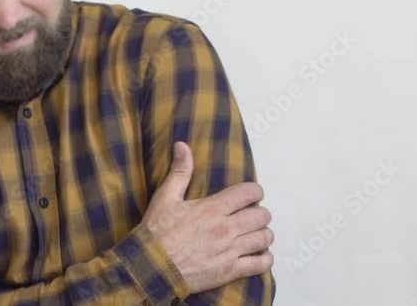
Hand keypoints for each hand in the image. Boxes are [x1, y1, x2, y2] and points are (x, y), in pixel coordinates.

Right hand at [140, 141, 273, 294]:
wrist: (151, 267)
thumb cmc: (157, 232)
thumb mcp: (165, 197)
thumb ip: (179, 172)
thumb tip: (182, 145)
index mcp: (213, 207)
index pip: (249, 193)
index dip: (255, 191)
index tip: (251, 195)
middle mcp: (226, 228)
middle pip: (261, 216)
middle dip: (260, 213)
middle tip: (251, 215)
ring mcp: (230, 251)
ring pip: (264, 238)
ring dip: (263, 234)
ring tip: (256, 233)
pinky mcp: (230, 271)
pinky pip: (260, 264)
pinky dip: (265, 258)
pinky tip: (259, 254)